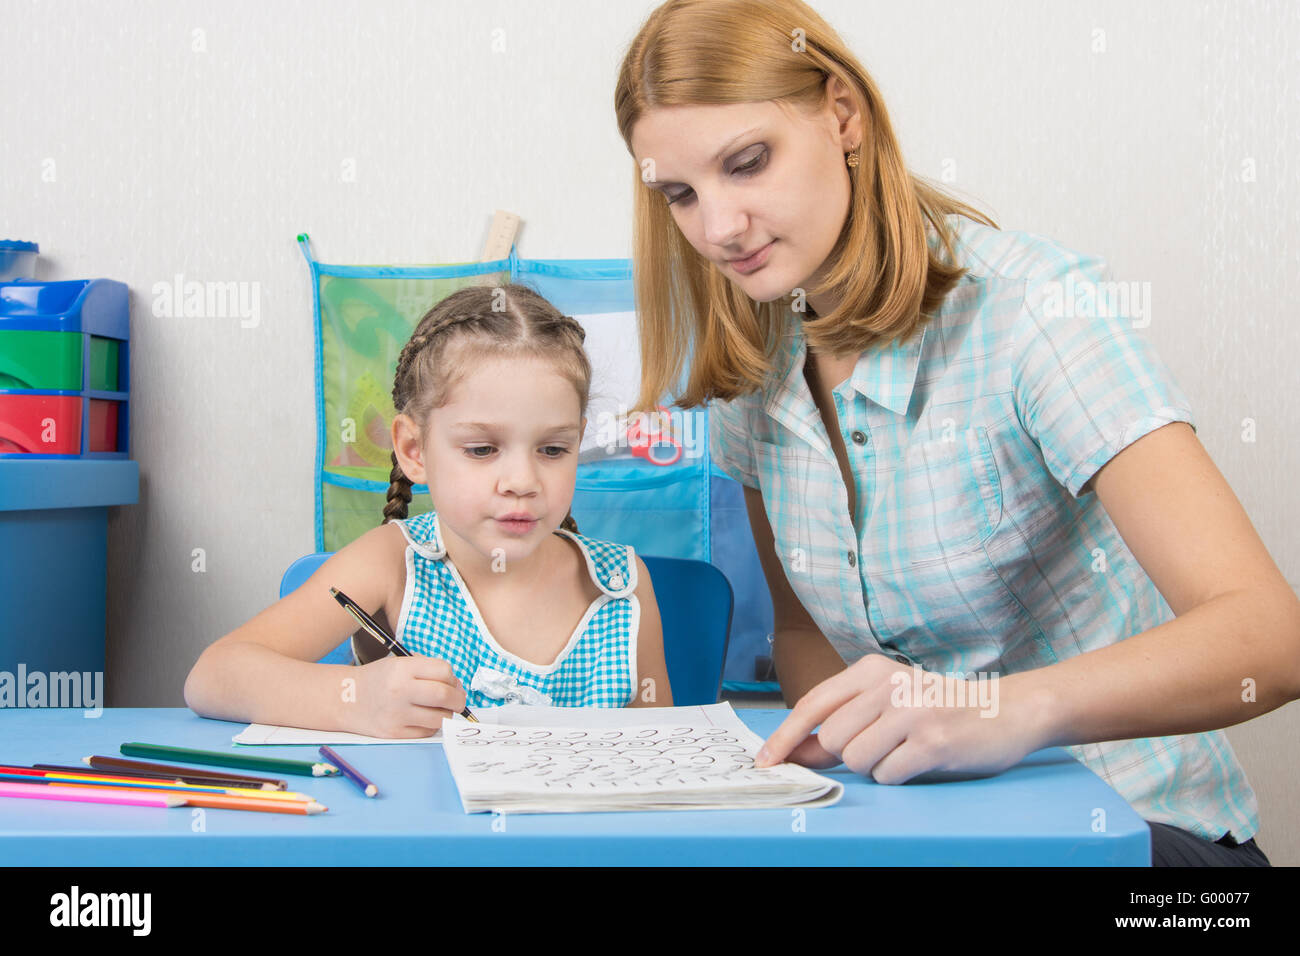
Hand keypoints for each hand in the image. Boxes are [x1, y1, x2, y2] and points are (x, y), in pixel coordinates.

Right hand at [346, 654, 466, 738]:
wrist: (347, 699)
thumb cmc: (379, 679)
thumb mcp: (399, 663)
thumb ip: (428, 670)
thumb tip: (456, 686)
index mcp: (402, 669)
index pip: (444, 671)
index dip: (452, 677)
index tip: (450, 682)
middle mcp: (400, 691)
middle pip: (445, 696)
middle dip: (458, 698)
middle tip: (457, 699)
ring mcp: (397, 714)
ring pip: (440, 718)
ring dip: (447, 713)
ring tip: (440, 708)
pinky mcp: (394, 733)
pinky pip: (427, 732)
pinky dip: (432, 725)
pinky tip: (425, 718)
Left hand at [754, 654, 1047, 783]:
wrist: (1008, 709)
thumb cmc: (939, 708)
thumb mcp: (888, 702)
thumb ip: (841, 723)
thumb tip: (793, 751)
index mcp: (871, 670)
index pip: (812, 705)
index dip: (784, 736)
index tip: (765, 762)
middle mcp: (888, 685)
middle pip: (831, 739)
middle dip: (848, 755)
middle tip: (883, 745)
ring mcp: (911, 711)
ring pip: (856, 760)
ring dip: (876, 766)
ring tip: (905, 750)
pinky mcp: (933, 740)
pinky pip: (888, 774)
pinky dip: (899, 775)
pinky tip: (921, 759)